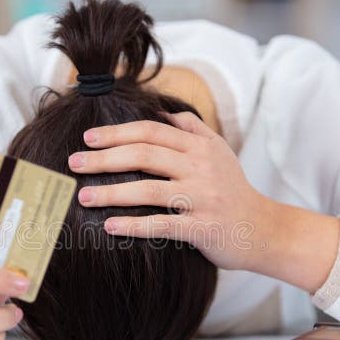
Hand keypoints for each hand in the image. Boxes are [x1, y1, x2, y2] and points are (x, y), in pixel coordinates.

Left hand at [68, 111, 268, 270]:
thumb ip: (191, 129)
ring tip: (83, 196)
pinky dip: (134, 225)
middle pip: (145, 155)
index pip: (151, 132)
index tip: (88, 138)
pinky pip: (163, 225)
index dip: (117, 133)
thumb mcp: (219, 152)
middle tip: (74, 163)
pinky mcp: (203, 228)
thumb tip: (160, 109)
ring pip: (149, 190)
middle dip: (105, 158)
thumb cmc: (234, 191)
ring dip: (112, 192)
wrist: (265, 230)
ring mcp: (203, 198)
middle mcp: (201, 168)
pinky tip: (109, 226)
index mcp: (200, 147)